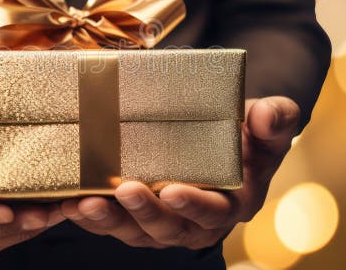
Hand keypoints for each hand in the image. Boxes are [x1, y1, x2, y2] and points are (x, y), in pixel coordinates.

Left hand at [60, 96, 299, 248]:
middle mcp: (197, 222)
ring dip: (109, 220)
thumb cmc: (245, 133)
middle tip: (123, 191)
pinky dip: (92, 217)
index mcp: (232, 203)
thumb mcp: (267, 124)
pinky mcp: (138, 218)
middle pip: (169, 227)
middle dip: (144, 212)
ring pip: (135, 231)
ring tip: (83, 203)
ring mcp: (165, 222)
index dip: (193, 205)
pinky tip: (70, 203)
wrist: (222, 138)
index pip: (213, 211)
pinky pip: (114, 223)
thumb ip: (275, 120)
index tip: (172, 190)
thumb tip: (268, 115)